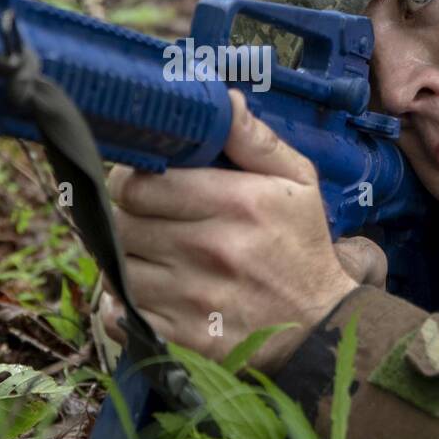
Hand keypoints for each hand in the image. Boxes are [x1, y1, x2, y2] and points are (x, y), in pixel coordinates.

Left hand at [96, 89, 362, 372]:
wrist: (321, 328)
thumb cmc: (301, 246)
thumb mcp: (298, 182)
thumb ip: (254, 140)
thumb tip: (223, 99)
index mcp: (236, 203)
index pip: (139, 185)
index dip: (130, 180)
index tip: (142, 184)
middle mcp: (210, 250)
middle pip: (122, 224)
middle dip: (127, 218)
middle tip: (144, 219)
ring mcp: (193, 298)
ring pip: (118, 268)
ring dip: (125, 259)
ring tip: (148, 254)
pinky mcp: (182, 338)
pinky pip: (121, 314)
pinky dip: (123, 303)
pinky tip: (149, 292)